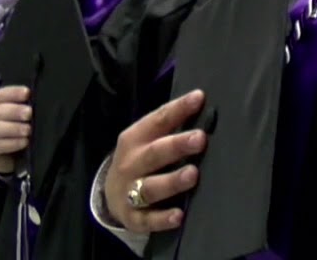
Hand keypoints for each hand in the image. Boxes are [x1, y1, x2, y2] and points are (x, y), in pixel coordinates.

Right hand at [0, 85, 30, 174]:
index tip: (27, 93)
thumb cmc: (14, 126)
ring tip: (28, 129)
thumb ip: (20, 104)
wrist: (8, 154)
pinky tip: (24, 142)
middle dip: (13, 111)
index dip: (12, 93)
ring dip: (13, 128)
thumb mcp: (16, 113)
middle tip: (29, 113)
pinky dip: (12, 143)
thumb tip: (31, 98)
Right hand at [104, 90, 206, 232]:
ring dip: (172, 181)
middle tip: (200, 138)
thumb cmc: (142, 158)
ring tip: (193, 174)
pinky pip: (147, 219)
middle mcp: (131, 163)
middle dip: (177, 145)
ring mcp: (129, 191)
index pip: (157, 120)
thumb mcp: (148, 139)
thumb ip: (172, 126)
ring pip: (151, 187)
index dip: (178, 109)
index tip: (199, 98)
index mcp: (135, 138)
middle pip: (155, 153)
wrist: (111, 194)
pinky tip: (179, 216)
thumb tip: (205, 106)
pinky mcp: (133, 217)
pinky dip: (162, 219)